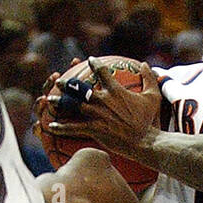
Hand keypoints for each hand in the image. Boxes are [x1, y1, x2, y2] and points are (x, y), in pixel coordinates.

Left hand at [44, 59, 160, 157]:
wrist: (145, 142)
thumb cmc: (150, 121)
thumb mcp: (153, 97)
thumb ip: (150, 78)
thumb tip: (146, 64)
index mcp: (114, 90)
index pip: (101, 71)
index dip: (94, 64)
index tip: (89, 60)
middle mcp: (102, 100)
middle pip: (79, 87)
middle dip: (68, 83)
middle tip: (58, 80)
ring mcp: (97, 115)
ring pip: (72, 105)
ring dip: (60, 102)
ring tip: (49, 100)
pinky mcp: (94, 129)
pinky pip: (73, 128)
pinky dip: (61, 127)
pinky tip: (51, 126)